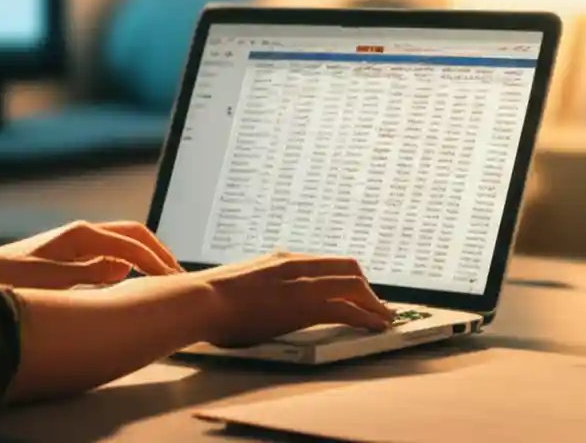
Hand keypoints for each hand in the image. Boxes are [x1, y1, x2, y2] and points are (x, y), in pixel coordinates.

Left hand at [0, 220, 182, 288]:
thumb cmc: (9, 279)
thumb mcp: (52, 280)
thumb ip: (89, 274)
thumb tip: (124, 268)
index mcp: (81, 235)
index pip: (132, 246)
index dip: (156, 263)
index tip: (176, 281)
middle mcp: (81, 233)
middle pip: (133, 234)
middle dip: (158, 252)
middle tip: (179, 275)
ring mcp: (76, 241)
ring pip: (123, 242)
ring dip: (146, 256)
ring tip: (164, 277)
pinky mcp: (70, 253)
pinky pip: (110, 252)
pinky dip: (130, 261)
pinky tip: (132, 280)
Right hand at [188, 251, 393, 346]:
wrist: (201, 300)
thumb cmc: (211, 301)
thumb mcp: (243, 285)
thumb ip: (260, 288)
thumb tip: (259, 301)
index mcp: (282, 260)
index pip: (328, 264)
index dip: (348, 278)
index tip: (357, 293)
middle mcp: (297, 265)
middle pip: (348, 269)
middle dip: (366, 289)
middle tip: (375, 307)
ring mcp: (301, 283)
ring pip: (353, 286)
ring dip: (373, 304)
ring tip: (384, 319)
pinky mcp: (303, 305)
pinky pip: (346, 309)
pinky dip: (366, 317)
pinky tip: (375, 327)